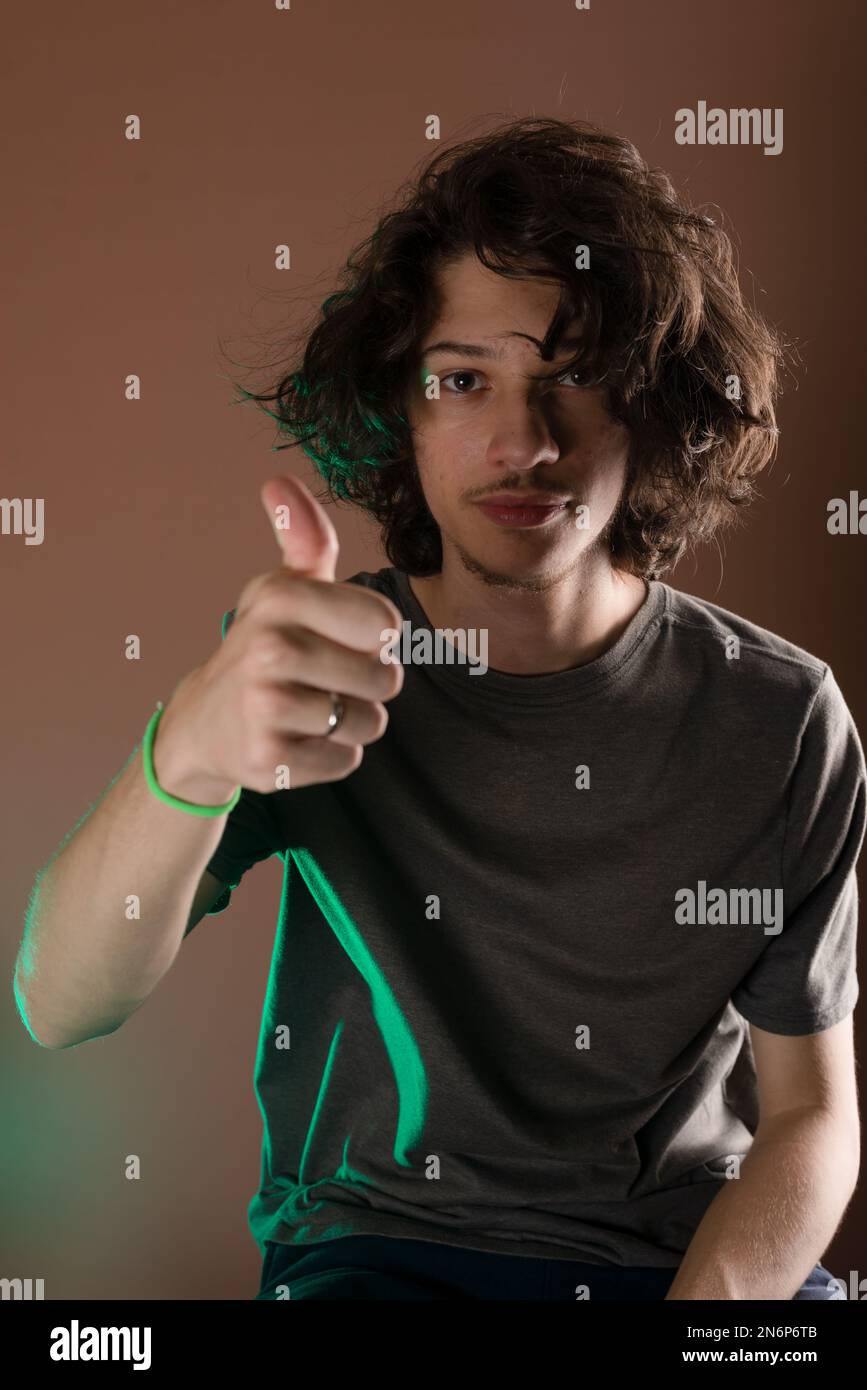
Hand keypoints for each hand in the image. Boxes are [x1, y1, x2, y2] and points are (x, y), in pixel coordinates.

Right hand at [152, 475, 403, 803]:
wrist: (204, 723)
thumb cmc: (264, 647)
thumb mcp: (282, 591)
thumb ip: (303, 541)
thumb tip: (277, 482)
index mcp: (282, 600)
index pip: (387, 623)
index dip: (378, 638)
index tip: (346, 639)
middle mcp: (270, 649)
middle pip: (386, 678)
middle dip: (368, 685)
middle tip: (327, 680)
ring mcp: (267, 707)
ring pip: (370, 722)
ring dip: (353, 722)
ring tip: (312, 710)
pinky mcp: (270, 759)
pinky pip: (347, 760)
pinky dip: (334, 755)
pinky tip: (299, 739)